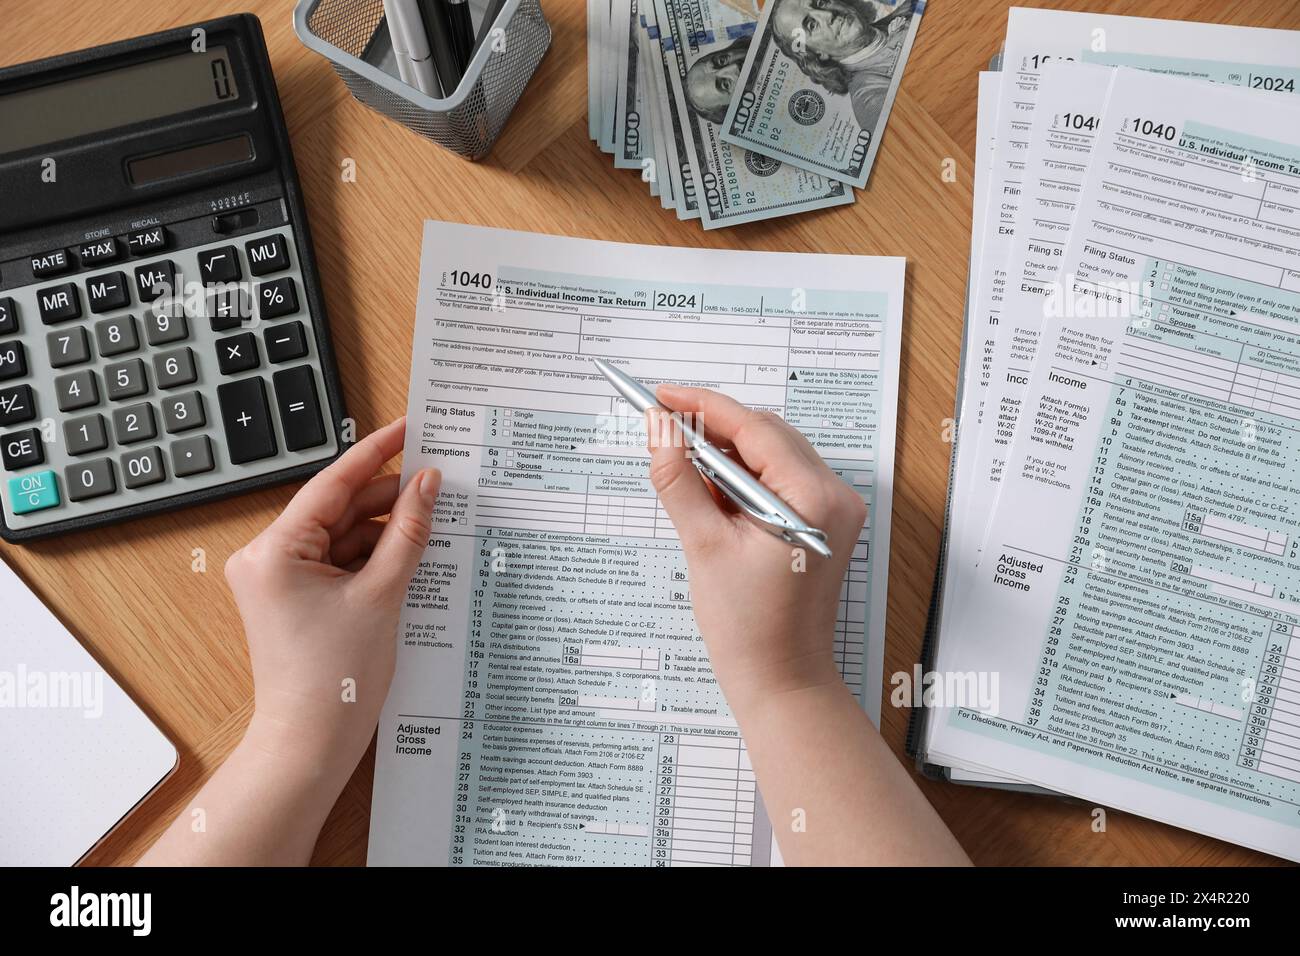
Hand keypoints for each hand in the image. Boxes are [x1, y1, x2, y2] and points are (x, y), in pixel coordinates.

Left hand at [224, 417, 440, 775]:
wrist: (310, 743)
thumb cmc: (333, 680)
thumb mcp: (381, 595)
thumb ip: (407, 533)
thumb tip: (426, 485)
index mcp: (273, 551)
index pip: (332, 484)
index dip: (375, 452)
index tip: (406, 428)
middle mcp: (266, 558)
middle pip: (337, 509)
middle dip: (387, 499)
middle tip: (436, 481)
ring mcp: (278, 579)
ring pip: (342, 535)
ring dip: (384, 531)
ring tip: (431, 523)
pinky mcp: (293, 597)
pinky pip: (338, 561)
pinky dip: (372, 557)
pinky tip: (410, 554)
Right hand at [645, 385, 866, 712]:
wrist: (781, 679)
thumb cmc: (749, 627)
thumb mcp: (703, 545)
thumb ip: (678, 480)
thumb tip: (659, 431)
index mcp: (812, 498)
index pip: (753, 428)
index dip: (703, 406)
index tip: (663, 396)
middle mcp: (834, 495)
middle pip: (766, 433)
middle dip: (713, 429)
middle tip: (663, 430)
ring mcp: (833, 508)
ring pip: (772, 453)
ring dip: (727, 454)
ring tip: (684, 473)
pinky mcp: (822, 521)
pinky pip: (779, 478)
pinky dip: (743, 477)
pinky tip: (712, 496)